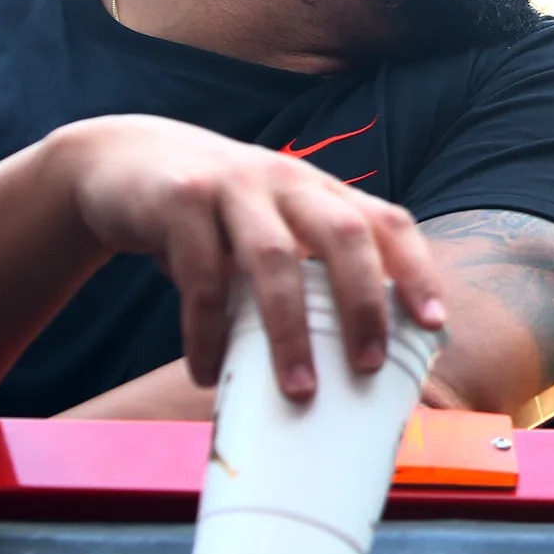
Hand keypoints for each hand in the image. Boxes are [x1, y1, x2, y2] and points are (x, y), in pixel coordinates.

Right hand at [50, 115, 445, 398]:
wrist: (119, 162)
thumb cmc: (214, 217)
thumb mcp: (267, 230)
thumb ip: (301, 276)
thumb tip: (344, 370)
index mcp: (320, 192)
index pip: (386, 221)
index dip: (417, 271)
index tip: (434, 325)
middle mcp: (286, 180)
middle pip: (343, 235)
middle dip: (364, 303)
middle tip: (368, 367)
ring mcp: (233, 185)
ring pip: (274, 258)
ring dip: (290, 331)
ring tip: (299, 391)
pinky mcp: (178, 199)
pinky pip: (201, 274)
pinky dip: (207, 331)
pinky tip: (208, 372)